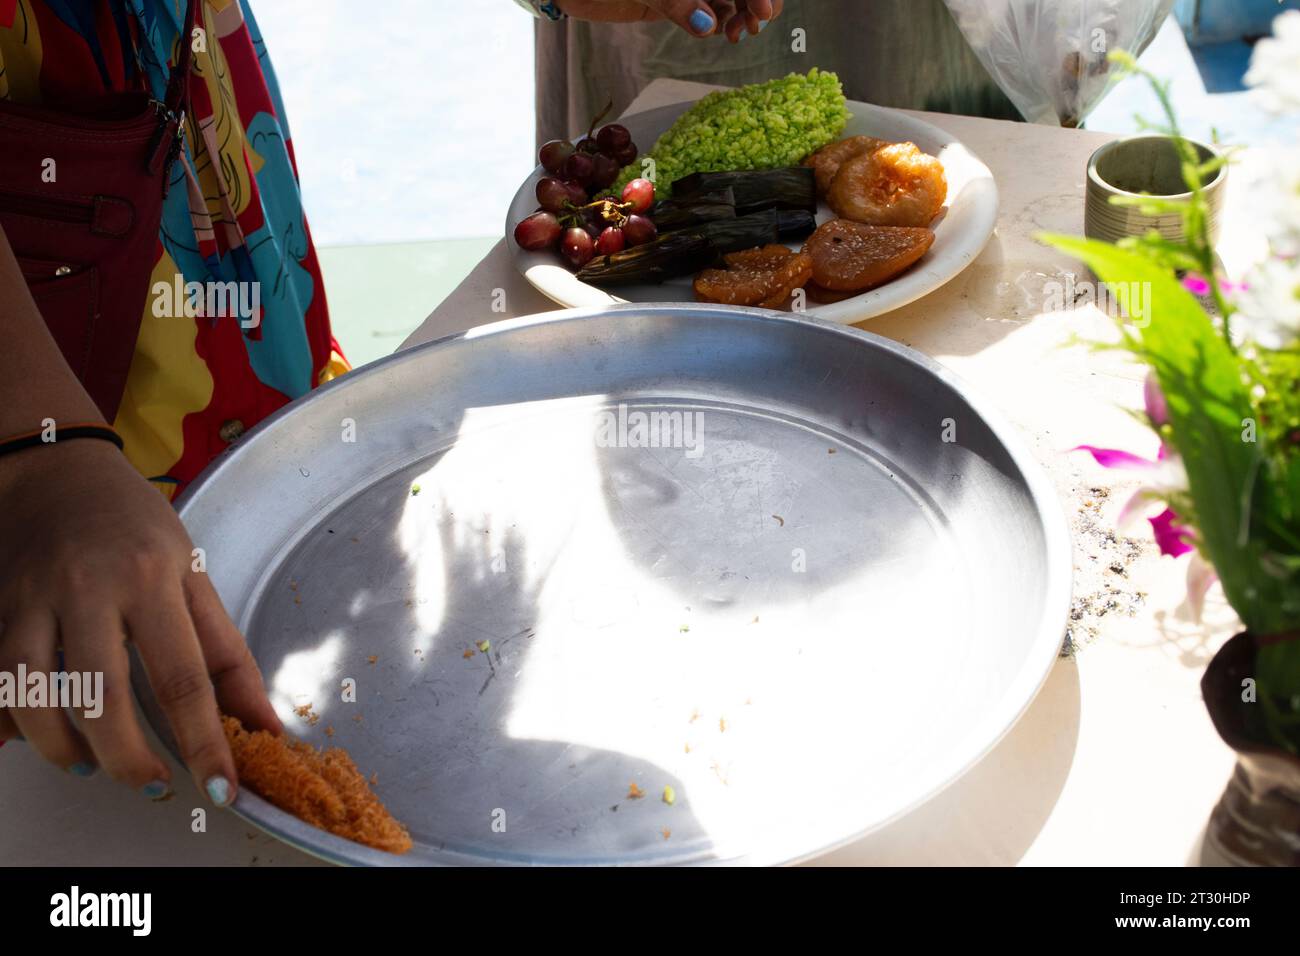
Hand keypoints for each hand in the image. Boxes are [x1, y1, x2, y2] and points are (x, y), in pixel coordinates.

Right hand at [0, 438, 281, 801]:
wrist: (56, 470)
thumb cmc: (134, 524)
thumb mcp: (193, 572)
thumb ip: (225, 652)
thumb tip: (260, 721)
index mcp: (153, 578)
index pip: (185, 678)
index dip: (204, 742)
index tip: (221, 787)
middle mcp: (89, 588)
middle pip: (102, 697)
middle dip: (127, 759)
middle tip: (149, 782)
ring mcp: (31, 598)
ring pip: (32, 695)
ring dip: (61, 746)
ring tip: (90, 762)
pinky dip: (10, 720)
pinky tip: (36, 734)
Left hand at [556, 0, 783, 41]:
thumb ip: (674, 2)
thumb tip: (706, 26)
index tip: (763, 12)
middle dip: (754, 1)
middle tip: (753, 27)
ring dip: (740, 15)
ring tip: (735, 35)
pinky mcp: (675, 1)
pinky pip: (709, 11)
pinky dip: (720, 22)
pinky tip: (721, 32)